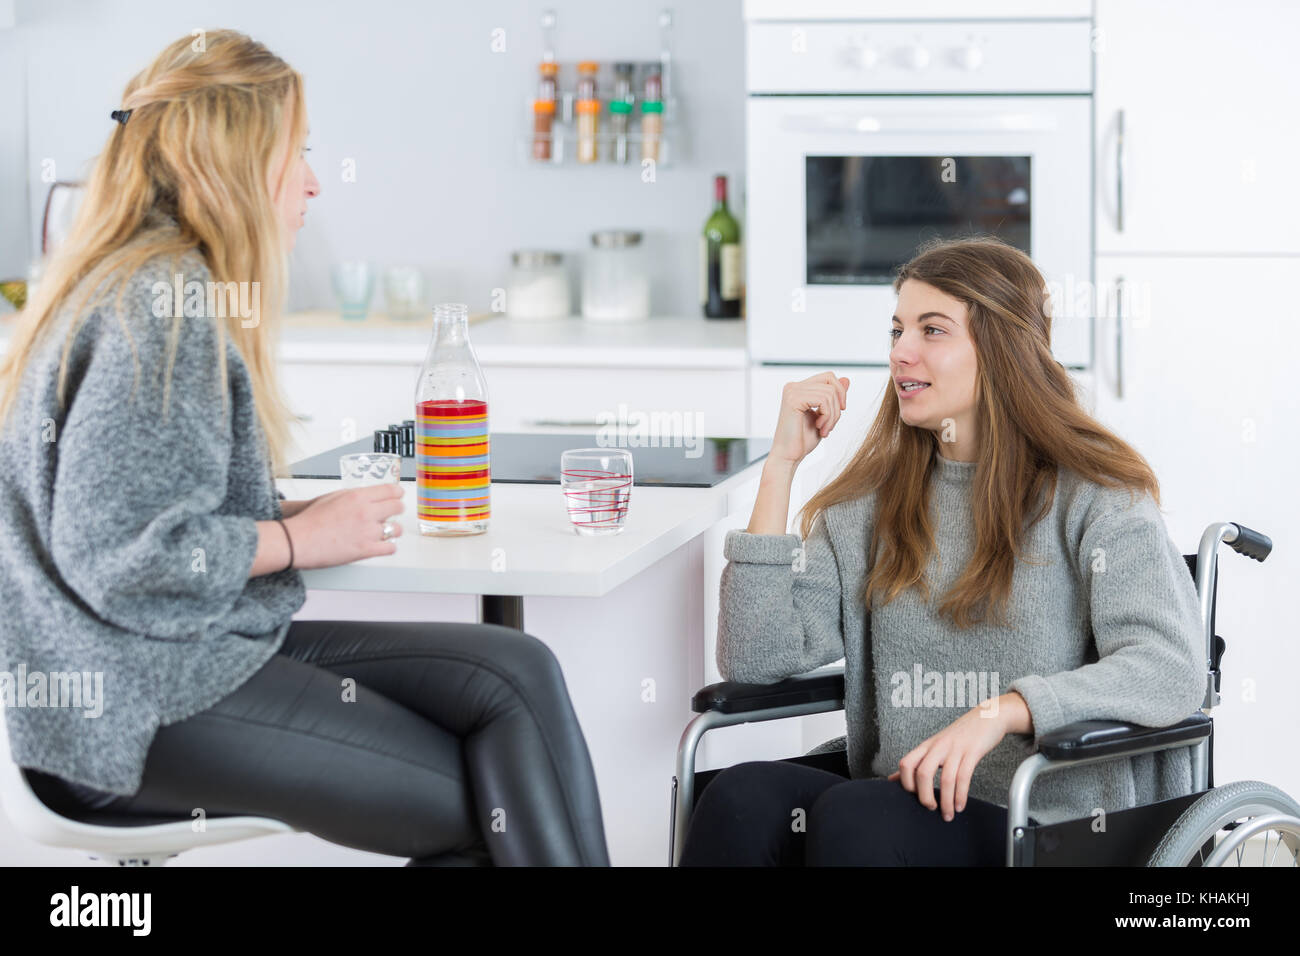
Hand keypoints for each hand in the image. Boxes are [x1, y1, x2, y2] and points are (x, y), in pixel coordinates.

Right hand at [282, 483, 404, 569]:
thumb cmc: (310, 520)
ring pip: (397, 529)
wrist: (298, 540)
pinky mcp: (366, 550)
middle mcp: (366, 512)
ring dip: (394, 530)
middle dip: (397, 510)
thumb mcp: (332, 497)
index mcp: (358, 496)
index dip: (397, 493)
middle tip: (394, 513)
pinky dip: (388, 547)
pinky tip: (383, 546)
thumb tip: (367, 497)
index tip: (399, 495)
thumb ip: (354, 497)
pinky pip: (390, 548)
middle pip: (397, 507)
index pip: (390, 490)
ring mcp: (368, 532)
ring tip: (387, 532)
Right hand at [769, 372, 849, 465]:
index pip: (828, 377)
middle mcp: (793, 386)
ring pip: (829, 393)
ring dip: (832, 415)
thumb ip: (834, 397)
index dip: (840, 392)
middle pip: (830, 381)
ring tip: (825, 430)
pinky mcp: (793, 400)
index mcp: (799, 388)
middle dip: (837, 404)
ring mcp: (792, 391)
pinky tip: (820, 427)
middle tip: (832, 424)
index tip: (840, 411)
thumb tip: (847, 378)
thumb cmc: (803, 439)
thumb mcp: (825, 415)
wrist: (789, 456)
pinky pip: (823, 400)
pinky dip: (827, 416)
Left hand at [886, 696, 1011, 821]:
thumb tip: (893, 779)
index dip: (906, 783)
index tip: (914, 797)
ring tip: (948, 814)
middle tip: (930, 808)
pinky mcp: (972, 752)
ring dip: (946, 801)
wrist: (987, 716)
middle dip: (925, 796)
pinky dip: (961, 795)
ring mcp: (955, 749)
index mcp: (927, 746)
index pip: (906, 764)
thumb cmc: (960, 735)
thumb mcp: (935, 746)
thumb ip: (916, 762)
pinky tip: (960, 805)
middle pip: (923, 773)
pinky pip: (964, 777)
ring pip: (946, 778)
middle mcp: (938, 746)